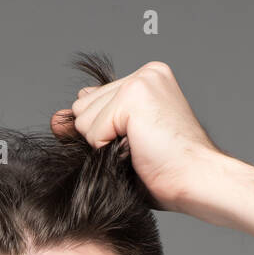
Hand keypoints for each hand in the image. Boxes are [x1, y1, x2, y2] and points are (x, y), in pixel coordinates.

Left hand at [51, 60, 219, 212]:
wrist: (196, 180)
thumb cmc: (167, 170)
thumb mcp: (121, 143)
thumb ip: (91, 124)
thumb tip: (57, 117)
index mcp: (148, 79)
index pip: (93, 102)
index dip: (102, 132)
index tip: (138, 143)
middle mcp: (145, 73)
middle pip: (83, 107)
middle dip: (101, 137)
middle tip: (141, 148)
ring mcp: (140, 81)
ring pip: (84, 119)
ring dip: (105, 144)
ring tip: (141, 149)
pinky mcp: (132, 96)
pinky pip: (92, 131)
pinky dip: (107, 149)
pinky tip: (139, 149)